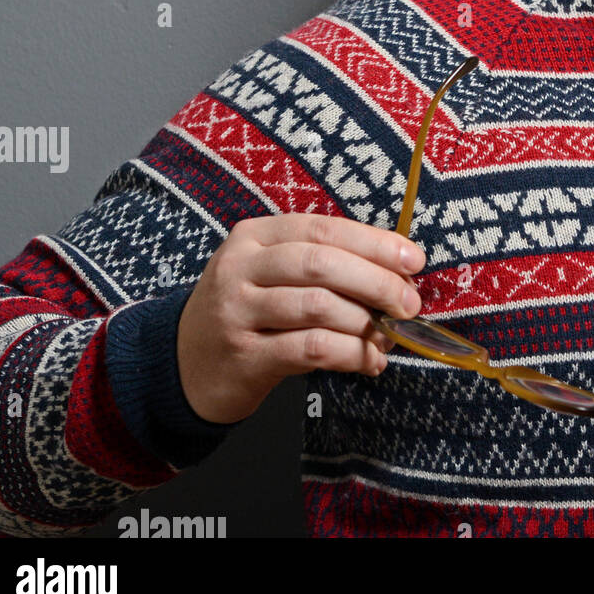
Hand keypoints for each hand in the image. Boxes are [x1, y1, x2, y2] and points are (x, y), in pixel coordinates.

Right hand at [176, 213, 425, 423]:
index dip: (374, 243)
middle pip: (322, 263)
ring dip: (365, 323)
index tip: (413, 260)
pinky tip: (369, 362)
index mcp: (256, 236)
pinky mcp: (243, 356)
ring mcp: (238, 312)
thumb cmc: (246, 312)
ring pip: (318, 306)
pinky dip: (350, 355)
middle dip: (376, 282)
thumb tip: (396, 274)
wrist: (181, 364)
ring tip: (389, 337)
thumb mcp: (271, 273)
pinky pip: (310, 349)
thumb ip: (323, 265)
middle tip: (409, 303)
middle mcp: (242, 267)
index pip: (324, 229)